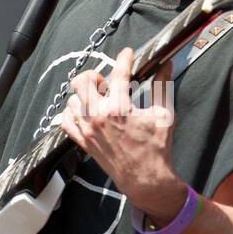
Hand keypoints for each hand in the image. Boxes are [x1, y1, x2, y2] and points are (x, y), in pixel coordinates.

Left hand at [57, 47, 181, 212]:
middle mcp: (98, 116)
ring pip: (72, 99)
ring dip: (84, 95)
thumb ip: (162, 87)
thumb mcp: (164, 115)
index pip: (118, 73)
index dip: (124, 58)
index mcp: (120, 108)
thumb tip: (166, 65)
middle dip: (94, 76)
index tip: (128, 53)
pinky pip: (65, 121)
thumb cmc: (156, 149)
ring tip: (99, 99)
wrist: (145, 180)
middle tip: (107, 83)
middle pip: (82, 81)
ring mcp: (87, 130)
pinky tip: (85, 112)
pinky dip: (72, 113)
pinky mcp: (83, 142)